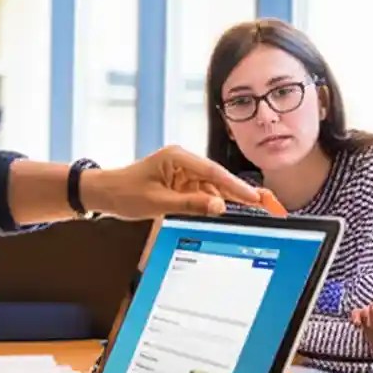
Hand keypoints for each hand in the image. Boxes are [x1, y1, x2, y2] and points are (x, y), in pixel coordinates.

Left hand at [81, 146, 259, 218]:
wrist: (103, 193)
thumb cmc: (124, 193)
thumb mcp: (157, 203)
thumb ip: (190, 205)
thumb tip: (219, 208)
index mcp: (178, 158)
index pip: (214, 173)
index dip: (238, 187)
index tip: (256, 198)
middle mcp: (183, 162)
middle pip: (219, 179)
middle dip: (243, 193)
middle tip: (270, 205)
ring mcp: (182, 172)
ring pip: (213, 189)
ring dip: (229, 201)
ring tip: (256, 210)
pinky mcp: (180, 183)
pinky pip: (202, 194)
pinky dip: (213, 204)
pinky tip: (227, 213)